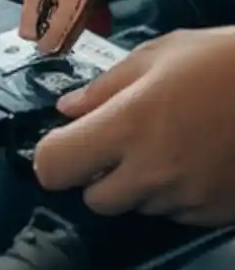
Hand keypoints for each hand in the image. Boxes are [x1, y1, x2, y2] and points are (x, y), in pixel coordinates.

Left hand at [33, 27, 234, 225]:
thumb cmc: (228, 62)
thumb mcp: (159, 54)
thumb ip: (105, 87)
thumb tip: (69, 110)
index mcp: (127, 126)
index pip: (53, 166)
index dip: (52, 156)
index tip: (63, 144)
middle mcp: (152, 171)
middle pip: (92, 199)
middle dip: (97, 176)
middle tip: (119, 145)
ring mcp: (187, 198)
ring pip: (136, 208)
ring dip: (139, 186)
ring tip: (170, 145)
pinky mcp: (216, 214)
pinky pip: (177, 214)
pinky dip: (176, 195)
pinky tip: (197, 161)